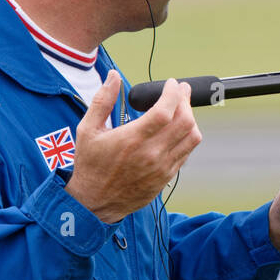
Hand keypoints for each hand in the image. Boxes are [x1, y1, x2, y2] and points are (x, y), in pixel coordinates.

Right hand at [65, 74, 201, 223]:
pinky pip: (186, 153)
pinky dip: (186, 137)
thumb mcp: (87, 130)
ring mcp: (162, 167)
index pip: (165, 111)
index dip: (173, 93)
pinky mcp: (166, 177)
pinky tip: (177, 130)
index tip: (171, 84)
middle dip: (186, 101)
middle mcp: (151, 154)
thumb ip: (102, 101)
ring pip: (192, 137)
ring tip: (181, 109)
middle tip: (180, 91)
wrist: (94, 202)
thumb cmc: (90, 165)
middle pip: (185, 122)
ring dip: (190, 118)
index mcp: (132, 139)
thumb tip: (113, 76)